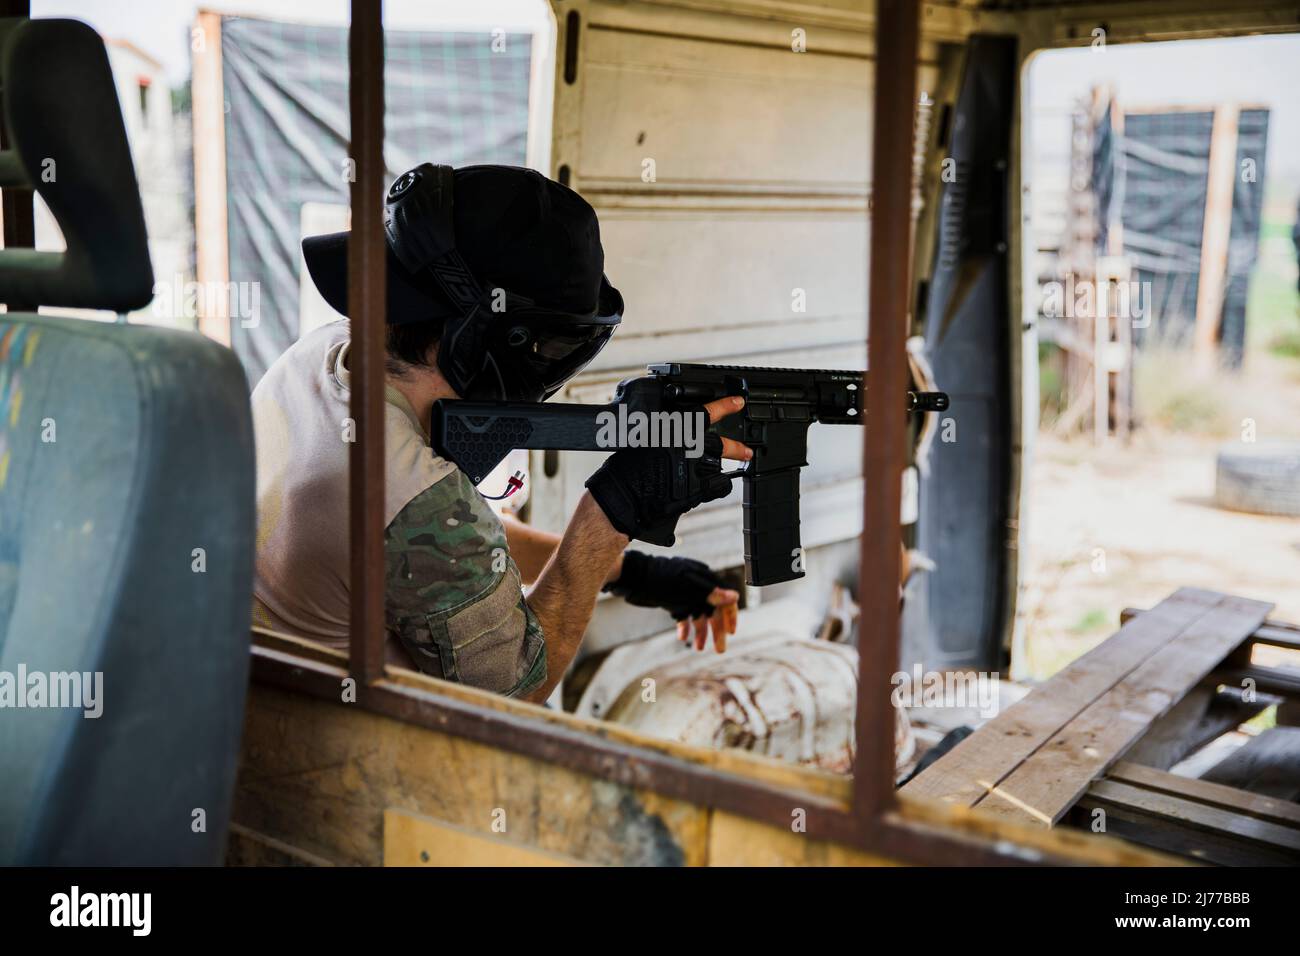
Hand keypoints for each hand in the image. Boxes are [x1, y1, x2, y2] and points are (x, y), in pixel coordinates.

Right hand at [585, 396, 752, 545]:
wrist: (625, 495)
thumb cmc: (627, 468)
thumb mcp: (645, 439)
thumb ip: (666, 433)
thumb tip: (674, 431)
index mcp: (676, 429)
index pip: (707, 412)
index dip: (725, 405)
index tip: (738, 401)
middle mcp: (690, 447)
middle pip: (722, 445)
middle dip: (737, 448)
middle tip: (747, 450)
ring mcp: (696, 468)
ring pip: (720, 467)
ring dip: (721, 470)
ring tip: (725, 475)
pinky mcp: (698, 489)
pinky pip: (717, 487)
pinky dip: (715, 488)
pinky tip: (710, 488)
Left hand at [605, 550, 739, 652]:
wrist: (635, 577)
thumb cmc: (661, 579)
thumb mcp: (689, 589)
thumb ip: (711, 594)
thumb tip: (734, 596)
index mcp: (705, 581)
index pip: (725, 599)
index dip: (730, 616)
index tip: (731, 632)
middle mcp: (697, 588)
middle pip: (713, 611)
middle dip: (717, 630)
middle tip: (720, 649)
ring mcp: (685, 595)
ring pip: (698, 616)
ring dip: (700, 632)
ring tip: (698, 648)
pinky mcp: (673, 601)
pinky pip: (683, 616)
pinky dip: (684, 627)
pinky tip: (682, 638)